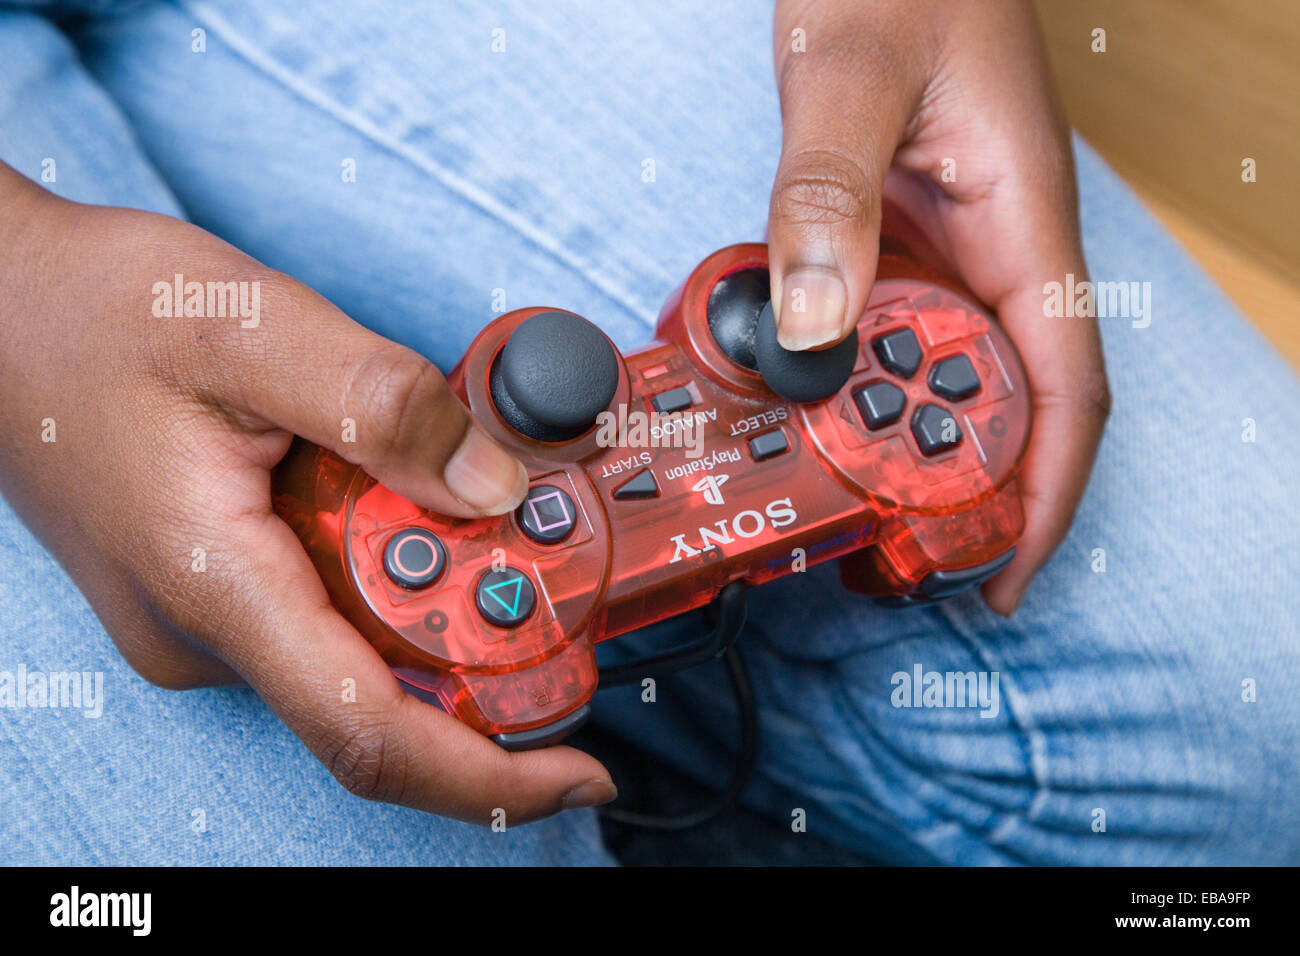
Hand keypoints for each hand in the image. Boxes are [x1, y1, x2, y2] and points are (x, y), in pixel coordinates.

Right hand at [0, 165, 615, 822]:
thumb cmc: (96, 310)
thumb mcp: (252, 325)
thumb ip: (383, 404)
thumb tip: (495, 486)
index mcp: (216, 584)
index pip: (368, 735)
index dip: (486, 777)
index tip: (579, 775)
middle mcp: (207, 630)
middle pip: (382, 694)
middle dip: (486, 651)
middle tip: (546, 559)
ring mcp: (204, 615)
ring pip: (355, 648)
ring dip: (435, 598)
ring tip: (465, 501)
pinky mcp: (209, 587)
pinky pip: (321, 610)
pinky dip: (386, 574)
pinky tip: (397, 498)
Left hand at [767, 0, 1109, 613]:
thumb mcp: (850, 76)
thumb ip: (827, 194)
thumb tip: (814, 326)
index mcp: (1022, 224)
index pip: (1062, 390)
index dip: (1043, 495)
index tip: (1006, 573)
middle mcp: (997, 249)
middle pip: (1002, 402)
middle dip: (962, 489)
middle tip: (893, 558)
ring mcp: (949, 245)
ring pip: (939, 371)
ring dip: (900, 439)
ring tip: (845, 503)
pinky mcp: (902, 234)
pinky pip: (887, 326)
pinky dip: (854, 376)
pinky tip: (807, 404)